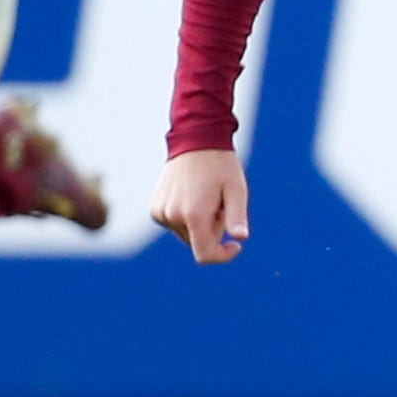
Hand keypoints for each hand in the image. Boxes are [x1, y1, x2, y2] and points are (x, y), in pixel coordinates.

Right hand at [150, 148, 249, 264]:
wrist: (195, 141)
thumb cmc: (221, 165)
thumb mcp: (236, 190)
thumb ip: (237, 217)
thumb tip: (241, 237)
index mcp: (193, 215)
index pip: (205, 254)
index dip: (222, 255)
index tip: (236, 245)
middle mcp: (172, 216)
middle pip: (198, 243)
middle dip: (213, 230)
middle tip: (220, 204)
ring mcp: (160, 213)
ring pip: (187, 235)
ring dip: (200, 223)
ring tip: (206, 197)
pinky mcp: (155, 209)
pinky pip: (176, 225)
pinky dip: (187, 217)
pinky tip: (193, 195)